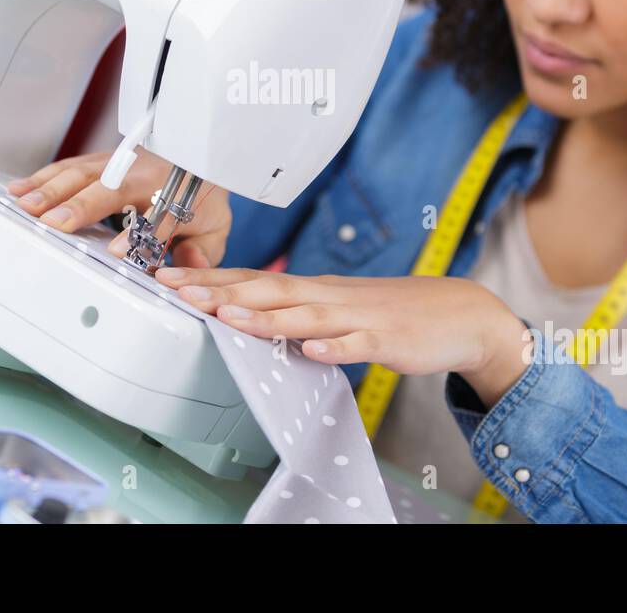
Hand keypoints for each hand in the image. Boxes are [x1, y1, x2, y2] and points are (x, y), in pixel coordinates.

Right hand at [8, 147, 231, 267]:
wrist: (197, 155)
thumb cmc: (199, 196)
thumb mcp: (214, 226)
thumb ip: (202, 250)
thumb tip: (187, 266)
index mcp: (176, 191)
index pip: (157, 215)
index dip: (138, 234)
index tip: (118, 252)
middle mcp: (145, 173)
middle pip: (111, 187)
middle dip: (81, 204)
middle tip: (54, 223)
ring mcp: (120, 164)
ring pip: (85, 173)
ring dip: (54, 188)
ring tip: (25, 205)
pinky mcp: (100, 161)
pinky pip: (70, 167)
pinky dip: (43, 177)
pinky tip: (21, 189)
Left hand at [153, 266, 532, 404]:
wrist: (458, 313)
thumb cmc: (393, 311)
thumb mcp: (336, 308)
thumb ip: (295, 312)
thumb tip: (251, 314)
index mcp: (314, 289)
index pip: (253, 280)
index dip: (210, 278)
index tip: (168, 276)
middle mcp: (329, 297)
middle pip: (268, 292)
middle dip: (221, 291)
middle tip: (178, 290)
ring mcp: (357, 317)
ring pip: (305, 316)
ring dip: (265, 317)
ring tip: (228, 317)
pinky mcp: (386, 339)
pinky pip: (357, 344)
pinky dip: (335, 347)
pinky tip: (313, 350)